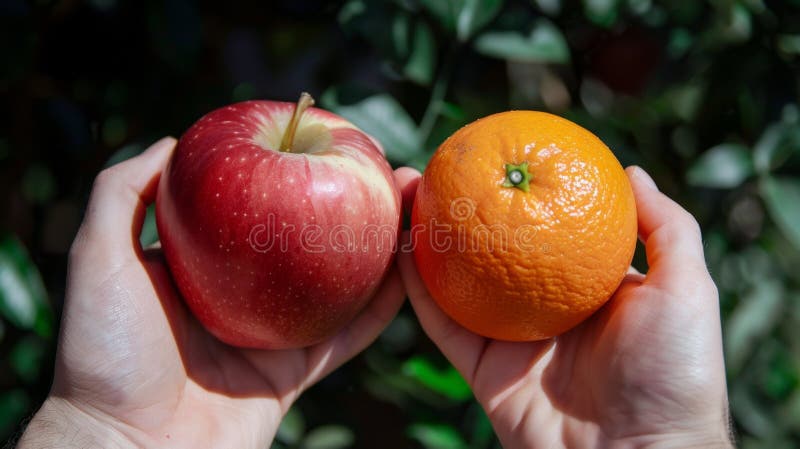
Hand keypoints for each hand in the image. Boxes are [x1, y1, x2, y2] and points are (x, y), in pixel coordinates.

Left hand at [18, 138, 411, 448]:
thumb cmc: (104, 352)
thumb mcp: (98, 259)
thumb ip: (122, 193)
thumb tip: (173, 140)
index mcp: (201, 264)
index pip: (257, 203)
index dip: (293, 169)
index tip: (327, 134)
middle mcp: (242, 294)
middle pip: (307, 239)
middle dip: (350, 202)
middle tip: (390, 167)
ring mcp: (271, 333)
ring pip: (337, 284)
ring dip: (377, 250)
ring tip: (413, 210)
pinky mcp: (293, 373)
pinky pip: (344, 337)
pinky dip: (379, 310)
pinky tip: (409, 275)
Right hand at [398, 166, 732, 448]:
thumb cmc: (673, 372)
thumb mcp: (687, 289)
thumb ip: (666, 228)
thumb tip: (631, 170)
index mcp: (588, 286)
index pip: (548, 226)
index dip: (522, 190)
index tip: (500, 152)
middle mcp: (545, 307)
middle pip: (495, 247)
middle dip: (463, 207)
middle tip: (438, 165)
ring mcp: (511, 338)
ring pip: (459, 281)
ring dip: (430, 238)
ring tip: (410, 192)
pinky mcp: (482, 370)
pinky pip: (445, 324)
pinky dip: (419, 289)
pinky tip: (402, 247)